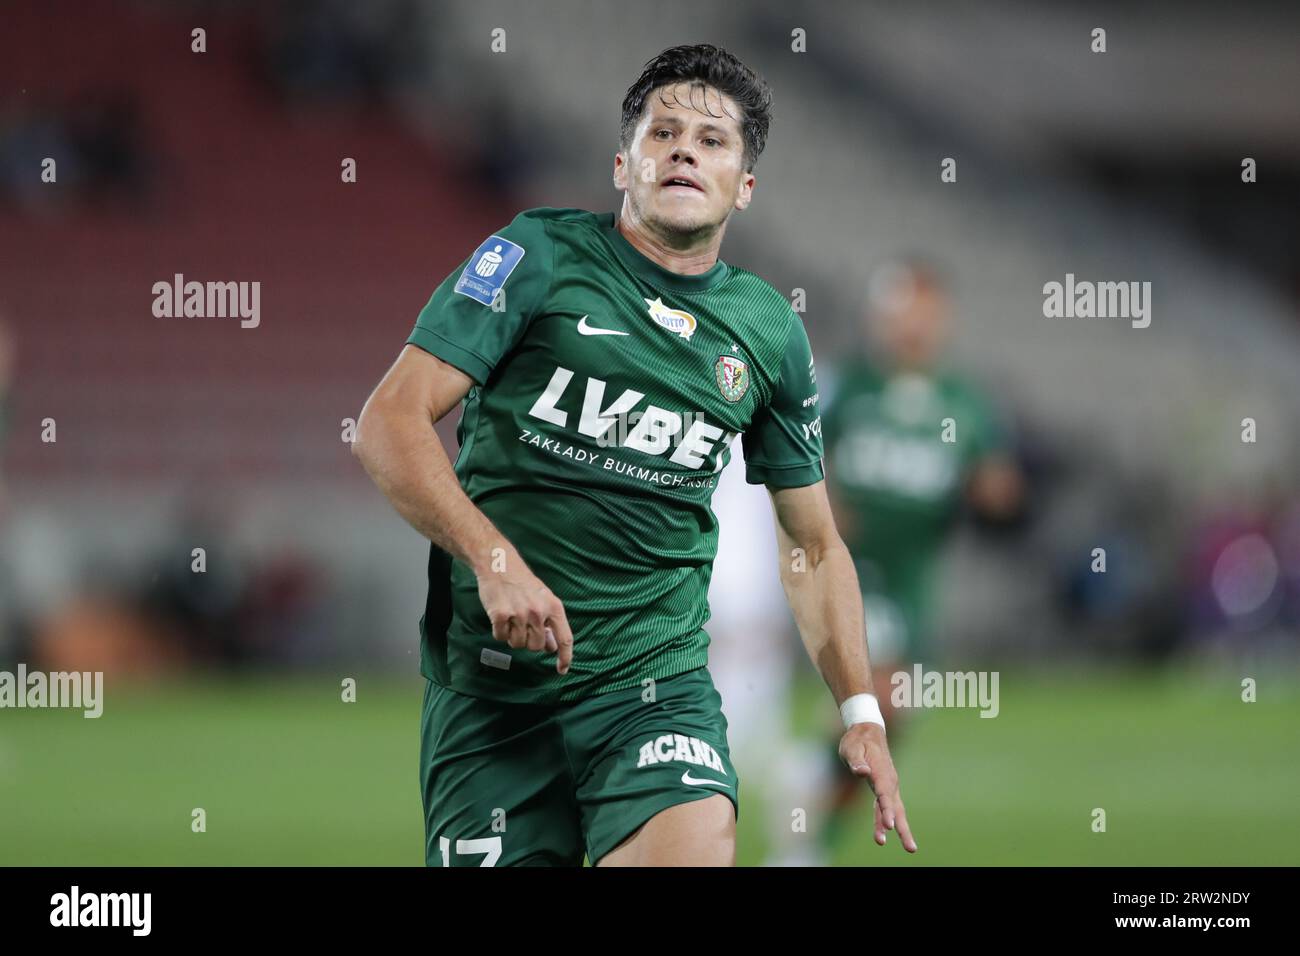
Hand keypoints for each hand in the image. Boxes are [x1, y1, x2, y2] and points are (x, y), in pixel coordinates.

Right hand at [476, 558, 572, 674]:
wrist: (499, 563)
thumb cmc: (523, 583)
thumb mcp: (543, 599)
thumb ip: (549, 624)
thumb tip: (552, 647)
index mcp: (554, 607)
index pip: (565, 638)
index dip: (565, 657)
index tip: (562, 670)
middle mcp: (538, 611)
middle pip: (536, 646)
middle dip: (529, 641)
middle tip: (523, 625)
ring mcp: (519, 614)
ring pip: (517, 644)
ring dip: (513, 636)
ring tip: (511, 617)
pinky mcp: (499, 615)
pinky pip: (500, 637)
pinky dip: (499, 631)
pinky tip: (500, 616)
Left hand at [838, 722, 916, 851]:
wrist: (868, 731)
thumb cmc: (857, 740)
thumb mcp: (851, 748)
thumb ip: (856, 761)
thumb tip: (862, 772)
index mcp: (880, 771)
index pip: (884, 794)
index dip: (887, 811)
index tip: (889, 826)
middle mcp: (888, 780)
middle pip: (896, 807)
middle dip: (903, 828)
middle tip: (910, 848)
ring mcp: (888, 785)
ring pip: (895, 810)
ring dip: (899, 828)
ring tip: (908, 848)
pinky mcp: (884, 788)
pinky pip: (885, 807)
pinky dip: (885, 820)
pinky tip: (882, 834)